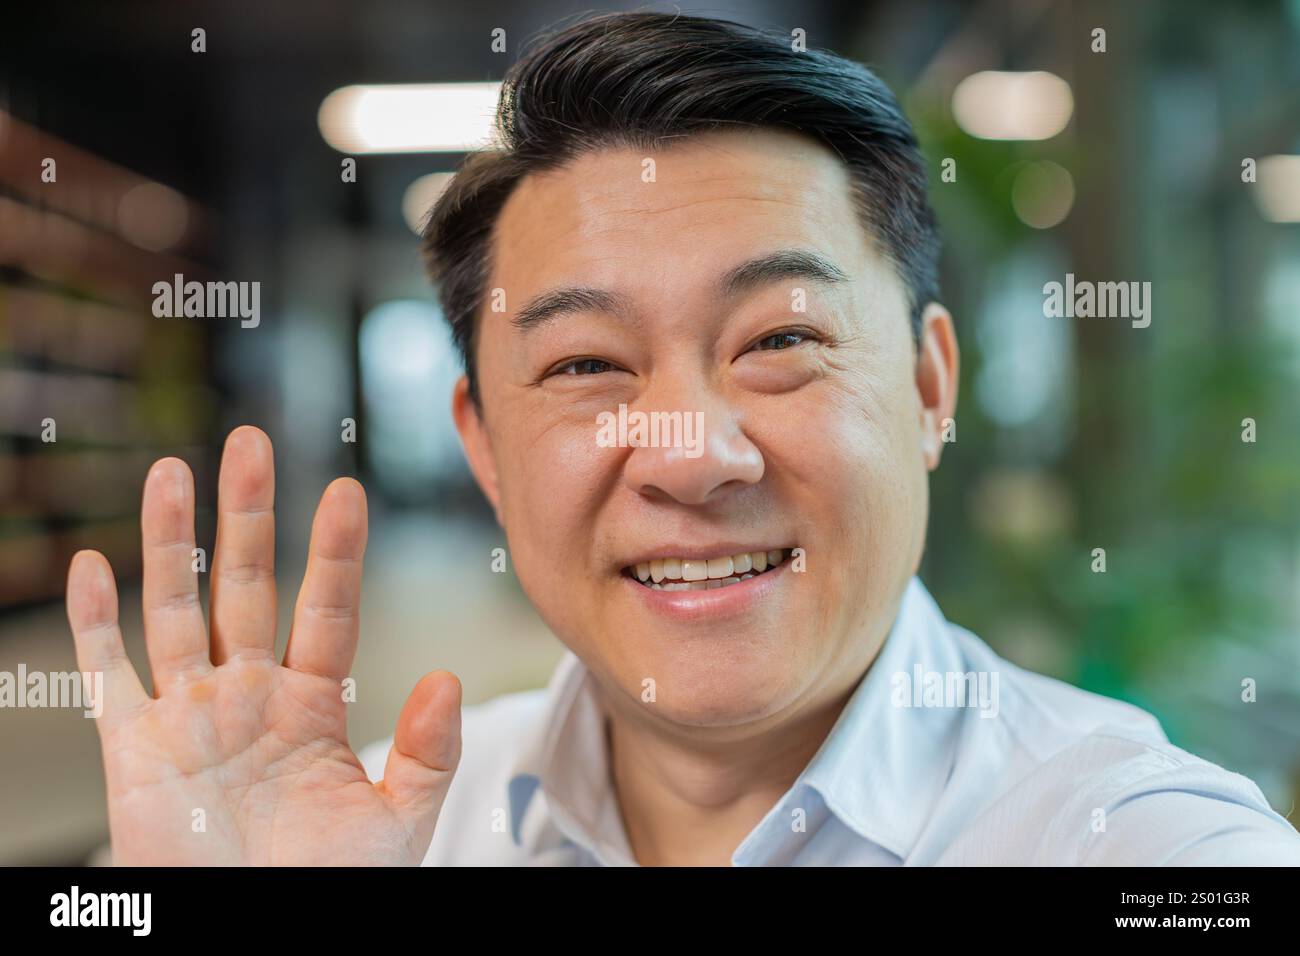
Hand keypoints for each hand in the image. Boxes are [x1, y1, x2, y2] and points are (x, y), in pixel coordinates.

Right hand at [65, 425, 461, 864]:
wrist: (257, 934)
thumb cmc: (327, 889)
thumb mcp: (396, 826)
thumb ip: (427, 755)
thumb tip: (445, 679)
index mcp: (313, 706)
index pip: (328, 610)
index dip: (336, 552)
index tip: (347, 491)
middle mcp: (249, 696)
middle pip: (247, 587)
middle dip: (247, 516)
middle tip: (250, 443)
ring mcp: (190, 716)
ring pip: (176, 611)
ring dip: (170, 544)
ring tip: (172, 473)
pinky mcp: (134, 751)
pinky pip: (108, 677)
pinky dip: (95, 625)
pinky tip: (91, 567)